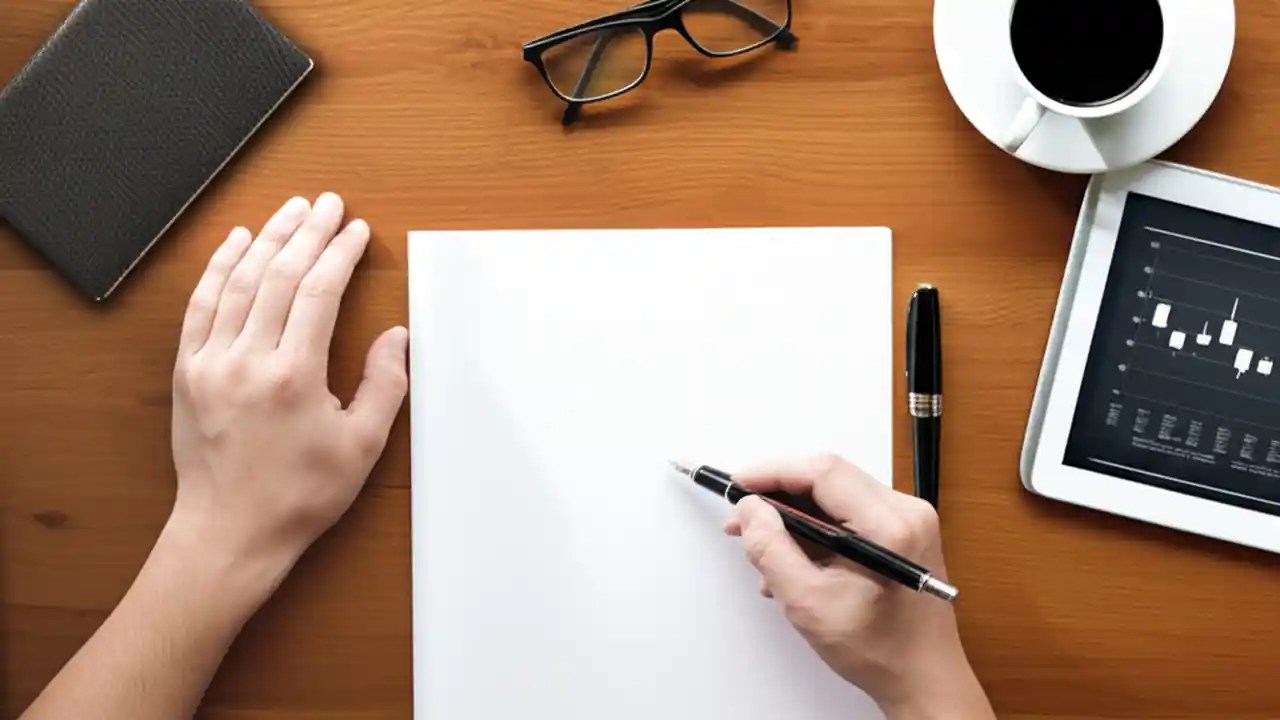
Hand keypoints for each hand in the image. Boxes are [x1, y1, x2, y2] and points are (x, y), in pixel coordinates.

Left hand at [168, 193, 407, 576]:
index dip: (340, 254)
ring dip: (267, 238)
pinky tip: (234, 243)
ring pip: (239, 282)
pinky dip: (217, 269)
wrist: (230, 533)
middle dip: (308, 232)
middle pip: (279, 275)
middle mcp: (247, 360)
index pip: (319, 292)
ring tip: (291, 209)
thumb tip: (395, 336)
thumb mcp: (362, 447)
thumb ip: (384, 386)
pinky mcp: (187, 373)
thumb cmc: (299, 496)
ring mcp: (210, 363)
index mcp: (294, 376)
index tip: (357, 231)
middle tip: (329, 203)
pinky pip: (200, 307)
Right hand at [725, 454, 993, 718]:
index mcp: (890, 527)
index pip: (823, 473)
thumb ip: (772, 550)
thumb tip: (750, 510)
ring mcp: (909, 519)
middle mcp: (907, 512)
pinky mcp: (904, 530)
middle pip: (829, 479)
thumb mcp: (809, 603)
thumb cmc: (879, 650)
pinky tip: (795, 560)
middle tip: (743, 521)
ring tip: (766, 552)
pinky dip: (817, 529)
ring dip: (796, 516)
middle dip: (779, 496)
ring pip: (836, 495)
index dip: (774, 473)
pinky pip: (849, 512)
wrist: (924, 677)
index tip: (739, 486)